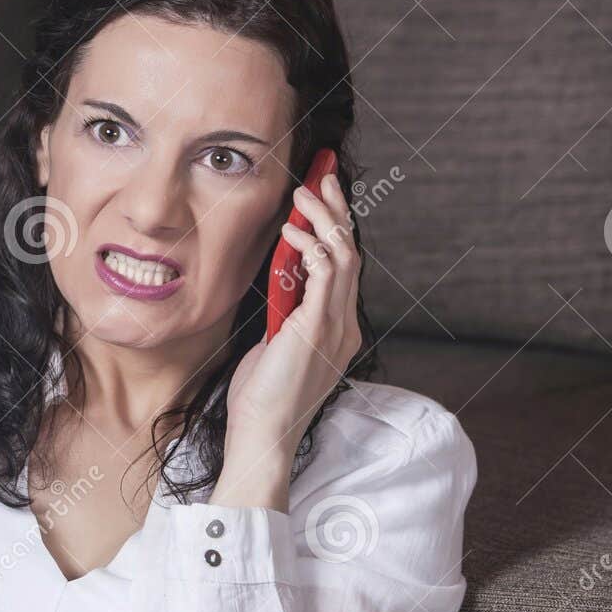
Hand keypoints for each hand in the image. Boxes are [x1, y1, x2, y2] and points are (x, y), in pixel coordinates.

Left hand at [222, 170, 363, 479]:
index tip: (321, 198)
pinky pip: (325, 274)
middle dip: (338, 210)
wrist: (262, 435)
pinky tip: (291, 233)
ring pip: (344, 255)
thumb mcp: (273, 346)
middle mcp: (345, 324)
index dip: (335, 228)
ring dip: (324, 219)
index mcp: (338, 328)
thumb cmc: (259, 397)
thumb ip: (283, 315)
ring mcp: (337, 326)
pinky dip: (311, 247)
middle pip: (351, 252)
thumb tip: (278, 285)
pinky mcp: (318, 328)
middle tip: (323, 176)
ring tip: (304, 192)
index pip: (343, 266)